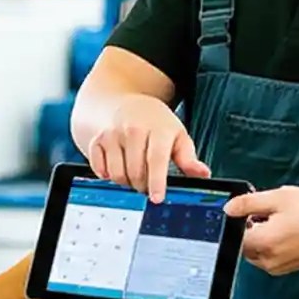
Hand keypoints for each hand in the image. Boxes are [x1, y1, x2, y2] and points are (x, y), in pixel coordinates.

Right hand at [86, 95, 210, 202]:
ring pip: (117, 174)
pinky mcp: (96, 140)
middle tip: (148, 185)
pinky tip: (117, 167)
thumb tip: (202, 174)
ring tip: (134, 175)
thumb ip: (188, 157)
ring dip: (126, 182)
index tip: (157, 198)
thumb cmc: (152, 121)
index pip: (157, 158)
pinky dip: (108, 175)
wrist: (118, 100)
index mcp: (157, 128)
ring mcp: (112, 134)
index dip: (157, 181)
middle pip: (136, 172)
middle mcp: (133, 129)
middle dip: (143, 186)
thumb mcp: (176, 133)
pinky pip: (100, 170)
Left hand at [224, 185, 298, 275]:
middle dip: (250, 225)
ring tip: (283, 218)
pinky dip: (273, 241)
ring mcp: (278, 266)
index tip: (248, 206)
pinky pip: (270, 254)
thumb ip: (248, 203)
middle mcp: (268, 260)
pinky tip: (290, 228)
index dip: (238, 217)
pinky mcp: (288, 267)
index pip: (234, 233)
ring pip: (256, 248)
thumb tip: (228, 208)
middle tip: (269, 209)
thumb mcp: (279, 197)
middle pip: (244, 242)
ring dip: (262, 233)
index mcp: (263, 242)